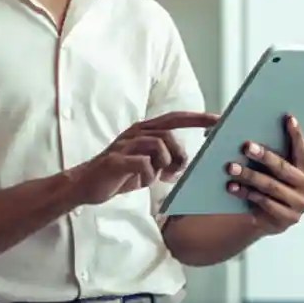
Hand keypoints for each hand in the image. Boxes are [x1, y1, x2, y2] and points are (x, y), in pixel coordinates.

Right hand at [69, 111, 219, 205]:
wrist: (84, 184)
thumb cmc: (118, 174)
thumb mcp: (146, 165)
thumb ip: (163, 160)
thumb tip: (184, 163)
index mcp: (143, 130)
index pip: (175, 118)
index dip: (197, 117)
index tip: (219, 119)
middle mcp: (135, 132)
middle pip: (169, 131)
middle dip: (180, 152)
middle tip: (179, 170)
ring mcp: (125, 145)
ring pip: (159, 145)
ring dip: (164, 165)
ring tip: (159, 178)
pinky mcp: (116, 160)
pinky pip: (143, 164)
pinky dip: (148, 176)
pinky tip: (143, 182)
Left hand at [225, 115, 303, 235]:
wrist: (269, 215)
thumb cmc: (278, 180)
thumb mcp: (288, 162)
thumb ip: (300, 144)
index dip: (297, 134)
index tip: (288, 118)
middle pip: (284, 169)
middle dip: (264, 156)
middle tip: (246, 146)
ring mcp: (298, 206)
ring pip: (271, 187)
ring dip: (249, 176)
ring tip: (231, 167)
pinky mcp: (284, 220)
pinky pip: (263, 204)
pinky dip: (246, 194)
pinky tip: (231, 186)